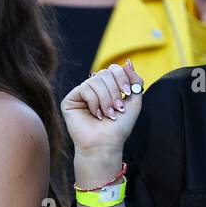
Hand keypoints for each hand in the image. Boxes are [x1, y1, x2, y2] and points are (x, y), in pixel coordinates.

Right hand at [63, 60, 143, 181]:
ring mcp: (81, 94)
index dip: (122, 77)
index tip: (128, 92)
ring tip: (107, 115)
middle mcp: (93, 89)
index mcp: (107, 88)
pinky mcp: (70, 100)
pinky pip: (85, 88)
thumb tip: (129, 61)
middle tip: (117, 109)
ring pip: (96, 80)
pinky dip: (94, 102)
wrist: (105, 145)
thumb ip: (135, 81)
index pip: (113, 69)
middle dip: (115, 91)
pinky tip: (95, 115)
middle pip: (105, 72)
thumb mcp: (134, 102)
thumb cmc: (119, 128)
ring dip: (106, 99)